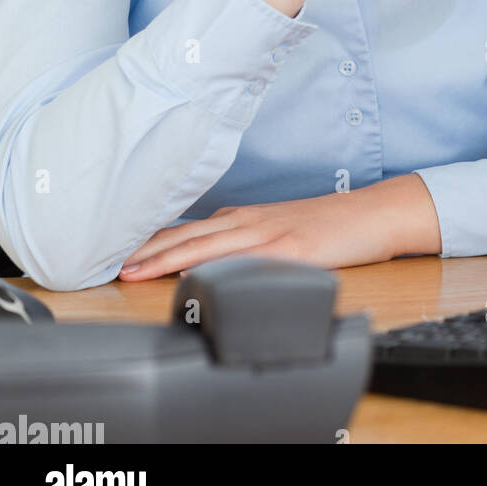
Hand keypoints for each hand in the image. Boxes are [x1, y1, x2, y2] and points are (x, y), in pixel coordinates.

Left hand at [117, 191, 394, 280]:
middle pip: (191, 235)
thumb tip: (207, 252)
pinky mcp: (292, 251)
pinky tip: (198, 272)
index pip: (190, 229)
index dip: (154, 241)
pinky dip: (218, 265)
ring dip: (169, 257)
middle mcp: (252, 222)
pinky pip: (248, 259)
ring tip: (137, 270)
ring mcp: (271, 235)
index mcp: (246, 218)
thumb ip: (244, 238)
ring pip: (209, 245)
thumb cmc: (329, 224)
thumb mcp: (279, 226)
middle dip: (149, 251)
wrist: (372, 214)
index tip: (121, 252)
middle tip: (114, 265)